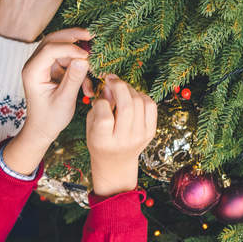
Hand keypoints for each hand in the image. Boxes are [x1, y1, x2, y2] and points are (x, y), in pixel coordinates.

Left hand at [2, 35, 93, 174]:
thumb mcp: (64, 100)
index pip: (50, 49)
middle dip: (73, 37)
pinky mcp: (51, 69)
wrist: (42, 129)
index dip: (70, 48)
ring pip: (62, 49)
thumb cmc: (50, 118)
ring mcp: (43, 65)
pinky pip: (67, 61)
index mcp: (33, 71)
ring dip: (79, 57)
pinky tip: (88, 85)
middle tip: (92, 36)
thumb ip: (73, 79)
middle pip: (53, 40)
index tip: (87, 56)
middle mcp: (35, 64)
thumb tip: (83, 59)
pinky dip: (79, 69)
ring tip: (94, 70)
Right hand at [85, 75, 157, 196]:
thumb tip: (110, 86)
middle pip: (127, 105)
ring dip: (130, 89)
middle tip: (111, 79)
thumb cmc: (100, 140)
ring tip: (121, 89)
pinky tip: (133, 97)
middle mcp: (124, 140)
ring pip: (140, 102)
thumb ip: (98, 106)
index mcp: (104, 141)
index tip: (100, 99)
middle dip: (119, 86)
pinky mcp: (151, 132)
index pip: (105, 116)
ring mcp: (140, 136)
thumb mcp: (91, 125)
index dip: (102, 102)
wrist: (117, 162)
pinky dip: (142, 96)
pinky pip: (151, 105)